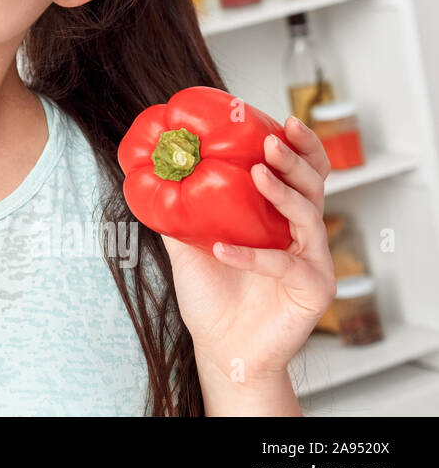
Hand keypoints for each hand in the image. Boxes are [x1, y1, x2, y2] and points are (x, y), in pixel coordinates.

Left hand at [161, 115, 336, 384]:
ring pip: (310, 216)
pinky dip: (252, 255)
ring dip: (283, 192)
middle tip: (271, 140)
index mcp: (280, 217)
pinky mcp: (313, 289)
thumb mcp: (187, 245)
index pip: (301, 173)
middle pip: (314, 185)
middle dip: (296, 159)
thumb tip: (152, 172)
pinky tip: (223, 249)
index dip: (300, 145)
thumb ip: (178, 211)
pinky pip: (284, 264)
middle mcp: (302, 234)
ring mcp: (312, 261)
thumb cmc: (211, 297)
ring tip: (258, 173)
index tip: (282, 120)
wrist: (220, 348)